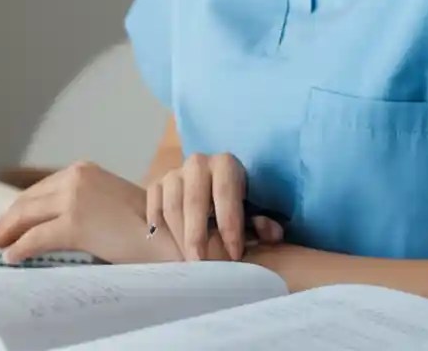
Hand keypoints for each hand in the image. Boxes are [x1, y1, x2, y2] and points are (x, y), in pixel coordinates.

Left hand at [0, 161, 183, 264]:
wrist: (167, 234)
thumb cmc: (141, 224)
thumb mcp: (106, 202)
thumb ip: (79, 203)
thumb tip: (48, 221)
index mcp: (83, 170)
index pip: (41, 188)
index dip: (21, 206)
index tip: (8, 220)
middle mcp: (76, 177)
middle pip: (28, 199)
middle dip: (8, 219)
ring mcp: (73, 199)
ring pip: (27, 215)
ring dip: (7, 231)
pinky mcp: (74, 223)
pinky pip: (36, 237)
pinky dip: (20, 247)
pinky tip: (12, 256)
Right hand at [146, 152, 283, 261]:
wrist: (211, 192)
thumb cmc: (237, 205)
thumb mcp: (254, 212)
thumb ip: (262, 223)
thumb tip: (273, 234)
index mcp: (226, 164)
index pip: (225, 193)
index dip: (229, 225)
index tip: (233, 255)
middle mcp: (198, 163)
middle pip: (193, 200)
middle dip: (197, 235)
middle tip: (201, 263)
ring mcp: (174, 173)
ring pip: (172, 205)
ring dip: (180, 236)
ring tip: (190, 260)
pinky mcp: (157, 184)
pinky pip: (153, 205)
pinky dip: (159, 225)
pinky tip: (171, 244)